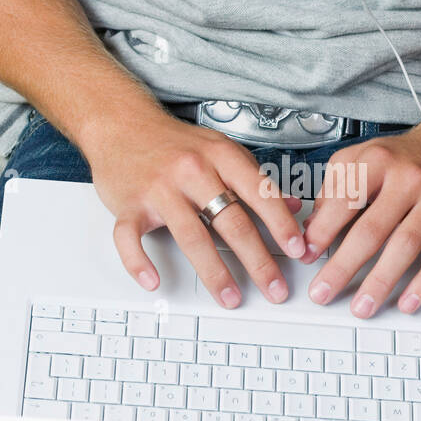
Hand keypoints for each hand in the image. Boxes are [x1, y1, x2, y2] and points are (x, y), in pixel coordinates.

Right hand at [82, 102, 305, 306]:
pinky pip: (129, 238)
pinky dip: (139, 262)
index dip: (281, 225)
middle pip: (230, 221)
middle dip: (257, 260)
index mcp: (219, 156)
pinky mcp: (128, 204)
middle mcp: (191, 171)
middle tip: (274, 288)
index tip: (298, 251)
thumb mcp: (222, 150)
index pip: (258, 194)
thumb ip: (256, 179)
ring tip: (231, 297)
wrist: (121, 123)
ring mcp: (158, 189)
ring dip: (214, 273)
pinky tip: (154, 281)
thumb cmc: (174, 142)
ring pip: (191, 236)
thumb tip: (292, 206)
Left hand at [301, 128, 420, 317]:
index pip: (343, 201)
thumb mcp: (361, 157)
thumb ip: (334, 190)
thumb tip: (311, 229)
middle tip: (324, 292)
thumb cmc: (404, 159)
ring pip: (406, 246)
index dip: (321, 232)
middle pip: (371, 230)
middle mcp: (408, 178)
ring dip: (381, 282)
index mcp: (378, 161)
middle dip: (343, 266)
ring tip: (362, 306)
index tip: (307, 255)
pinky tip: (408, 301)